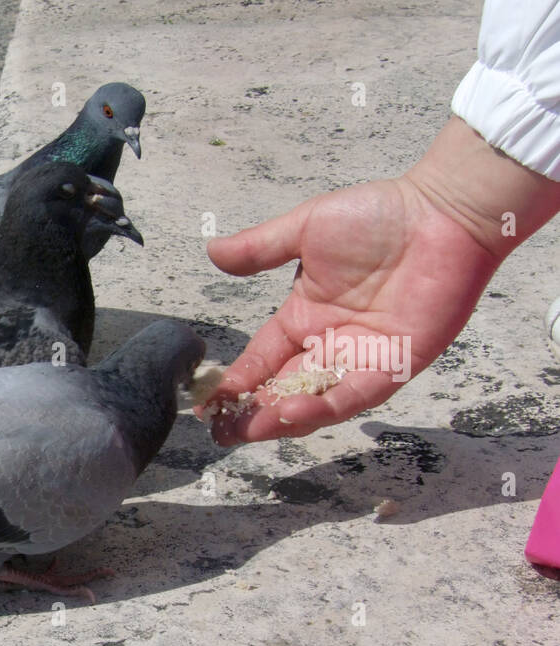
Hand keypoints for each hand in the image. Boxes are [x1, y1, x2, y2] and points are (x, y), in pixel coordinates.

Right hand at [200, 118, 559, 444]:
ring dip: (282, 419)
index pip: (261, 362)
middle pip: (283, 392)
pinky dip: (325, 407)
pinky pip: (355, 395)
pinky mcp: (395, 365)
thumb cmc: (379, 215)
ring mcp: (362, 360)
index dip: (234, 383)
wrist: (441, 212)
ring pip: (316, 402)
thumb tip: (212, 252)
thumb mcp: (304, 228)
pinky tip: (294, 410)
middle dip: (252, 415)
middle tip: (222, 432)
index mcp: (304, 319)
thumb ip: (259, 248)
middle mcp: (329, 346)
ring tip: (250, 428)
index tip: (205, 403)